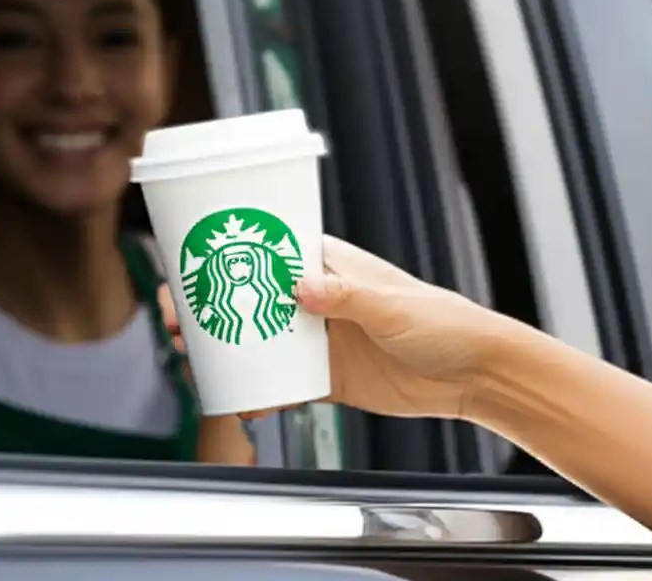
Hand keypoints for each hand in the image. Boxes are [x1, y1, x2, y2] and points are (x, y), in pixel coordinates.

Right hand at [159, 236, 535, 419]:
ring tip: (193, 361)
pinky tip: (239, 401)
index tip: (192, 265)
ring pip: (257, 340)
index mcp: (331, 266)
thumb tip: (300, 285)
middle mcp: (318, 299)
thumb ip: (348, 295)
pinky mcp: (326, 378)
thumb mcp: (394, 305)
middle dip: (210, 307)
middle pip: (250, 296)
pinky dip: (256, 392)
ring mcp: (318, 339)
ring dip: (224, 349)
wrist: (472, 376)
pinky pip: (280, 383)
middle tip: (179, 324)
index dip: (227, 254)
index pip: (269, 249)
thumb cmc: (444, 323)